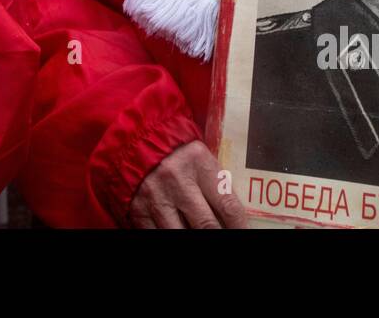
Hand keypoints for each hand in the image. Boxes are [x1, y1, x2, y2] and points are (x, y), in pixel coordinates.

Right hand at [127, 140, 247, 228]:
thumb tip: (233, 220)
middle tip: (225, 238)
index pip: (228, 205)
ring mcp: (155, 196)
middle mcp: (176, 179)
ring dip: (194, 238)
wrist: (135, 140)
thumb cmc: (177, 151)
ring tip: (201, 235)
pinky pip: (157, 234)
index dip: (240, 227)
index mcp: (198, 161)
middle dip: (219, 235)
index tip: (243, 232)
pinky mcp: (138, 209)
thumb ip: (216, 185)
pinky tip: (179, 232)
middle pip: (207, 225)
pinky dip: (171, 236)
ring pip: (181, 234)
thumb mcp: (201, 158)